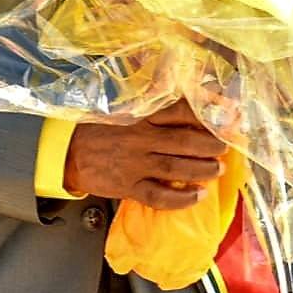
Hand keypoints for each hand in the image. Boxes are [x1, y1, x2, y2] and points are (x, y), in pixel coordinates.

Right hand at [62, 99, 227, 209]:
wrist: (66, 152)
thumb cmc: (98, 128)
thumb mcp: (124, 108)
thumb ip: (151, 104)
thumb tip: (181, 93)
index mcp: (141, 116)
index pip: (180, 112)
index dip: (206, 114)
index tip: (225, 116)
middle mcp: (141, 139)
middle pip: (184, 142)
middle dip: (210, 145)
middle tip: (225, 148)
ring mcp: (135, 164)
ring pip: (175, 169)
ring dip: (201, 170)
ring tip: (216, 170)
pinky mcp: (128, 186)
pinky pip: (158, 196)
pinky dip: (180, 199)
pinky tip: (197, 197)